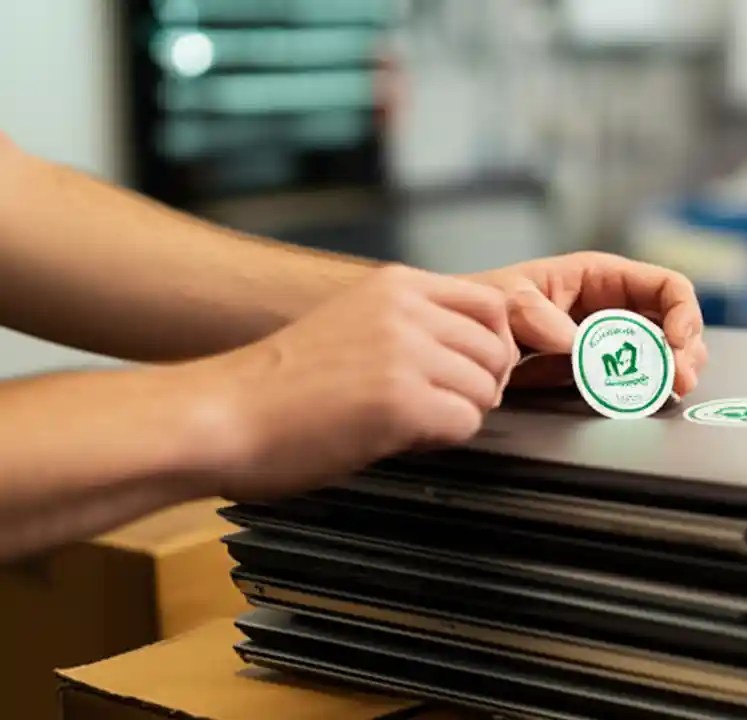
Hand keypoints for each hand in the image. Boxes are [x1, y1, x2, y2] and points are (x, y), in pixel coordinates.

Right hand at [189, 265, 515, 500]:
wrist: (220, 415)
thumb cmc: (277, 384)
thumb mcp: (353, 325)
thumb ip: (411, 326)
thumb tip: (474, 353)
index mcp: (395, 285)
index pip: (493, 303)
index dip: (491, 345)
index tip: (470, 371)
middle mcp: (406, 311)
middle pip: (498, 349)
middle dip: (480, 385)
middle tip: (441, 407)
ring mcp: (406, 353)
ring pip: (487, 389)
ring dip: (460, 414)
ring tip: (412, 423)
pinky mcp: (402, 401)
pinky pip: (466, 424)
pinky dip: (442, 440)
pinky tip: (400, 438)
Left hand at [465, 252, 707, 396]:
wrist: (459, 340)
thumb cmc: (481, 303)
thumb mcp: (505, 297)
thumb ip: (535, 313)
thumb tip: (574, 341)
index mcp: (601, 276)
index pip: (666, 286)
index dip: (683, 313)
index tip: (676, 343)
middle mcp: (612, 306)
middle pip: (674, 323)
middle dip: (685, 350)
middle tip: (680, 379)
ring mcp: (608, 340)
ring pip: (662, 352)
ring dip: (674, 371)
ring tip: (671, 390)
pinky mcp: (596, 371)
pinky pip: (635, 378)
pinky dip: (649, 389)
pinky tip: (650, 399)